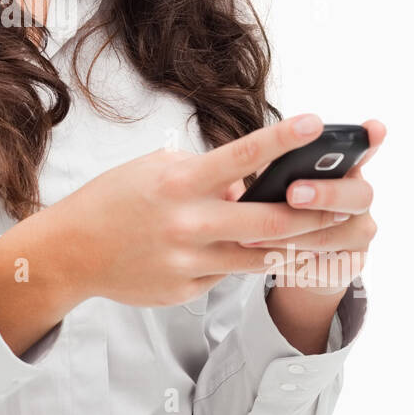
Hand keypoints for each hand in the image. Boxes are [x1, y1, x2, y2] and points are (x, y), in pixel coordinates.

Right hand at [31, 112, 355, 309]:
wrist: (69, 253)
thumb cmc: (112, 202)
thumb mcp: (154, 171)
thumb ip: (204, 174)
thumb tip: (247, 181)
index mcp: (179, 183)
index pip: (242, 156)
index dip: (283, 140)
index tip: (315, 123)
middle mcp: (188, 223)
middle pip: (271, 221)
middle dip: (315, 213)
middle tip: (344, 203)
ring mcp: (188, 261)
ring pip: (261, 257)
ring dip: (294, 246)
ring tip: (322, 236)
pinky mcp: (186, 290)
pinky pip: (226, 274)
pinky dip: (240, 261)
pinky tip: (241, 253)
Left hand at [229, 119, 384, 291]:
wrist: (294, 256)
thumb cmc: (281, 204)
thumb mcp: (278, 181)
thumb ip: (280, 170)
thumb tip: (263, 166)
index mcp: (345, 167)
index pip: (365, 148)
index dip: (370, 139)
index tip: (372, 129)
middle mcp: (360, 198)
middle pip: (359, 195)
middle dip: (325, 193)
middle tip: (293, 192)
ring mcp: (360, 232)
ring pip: (333, 235)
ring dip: (294, 235)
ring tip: (255, 235)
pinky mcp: (350, 264)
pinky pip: (326, 267)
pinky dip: (295, 263)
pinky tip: (270, 259)